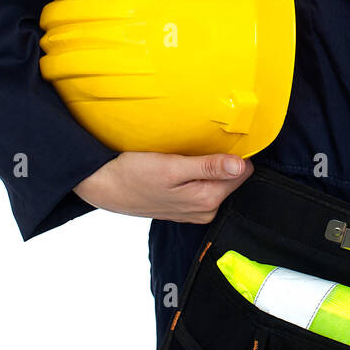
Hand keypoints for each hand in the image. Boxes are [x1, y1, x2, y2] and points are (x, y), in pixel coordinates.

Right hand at [72, 150, 253, 223]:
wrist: (105, 186)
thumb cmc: (134, 175)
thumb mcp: (172, 167)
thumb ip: (208, 167)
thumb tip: (241, 166)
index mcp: (207, 200)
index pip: (243, 172)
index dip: (235, 152)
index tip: (221, 139)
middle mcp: (206, 209)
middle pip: (232, 177)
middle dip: (222, 158)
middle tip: (200, 143)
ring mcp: (196, 209)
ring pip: (218, 181)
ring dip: (209, 164)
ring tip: (189, 152)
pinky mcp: (185, 205)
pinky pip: (204, 185)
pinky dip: (198, 172)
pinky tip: (183, 163)